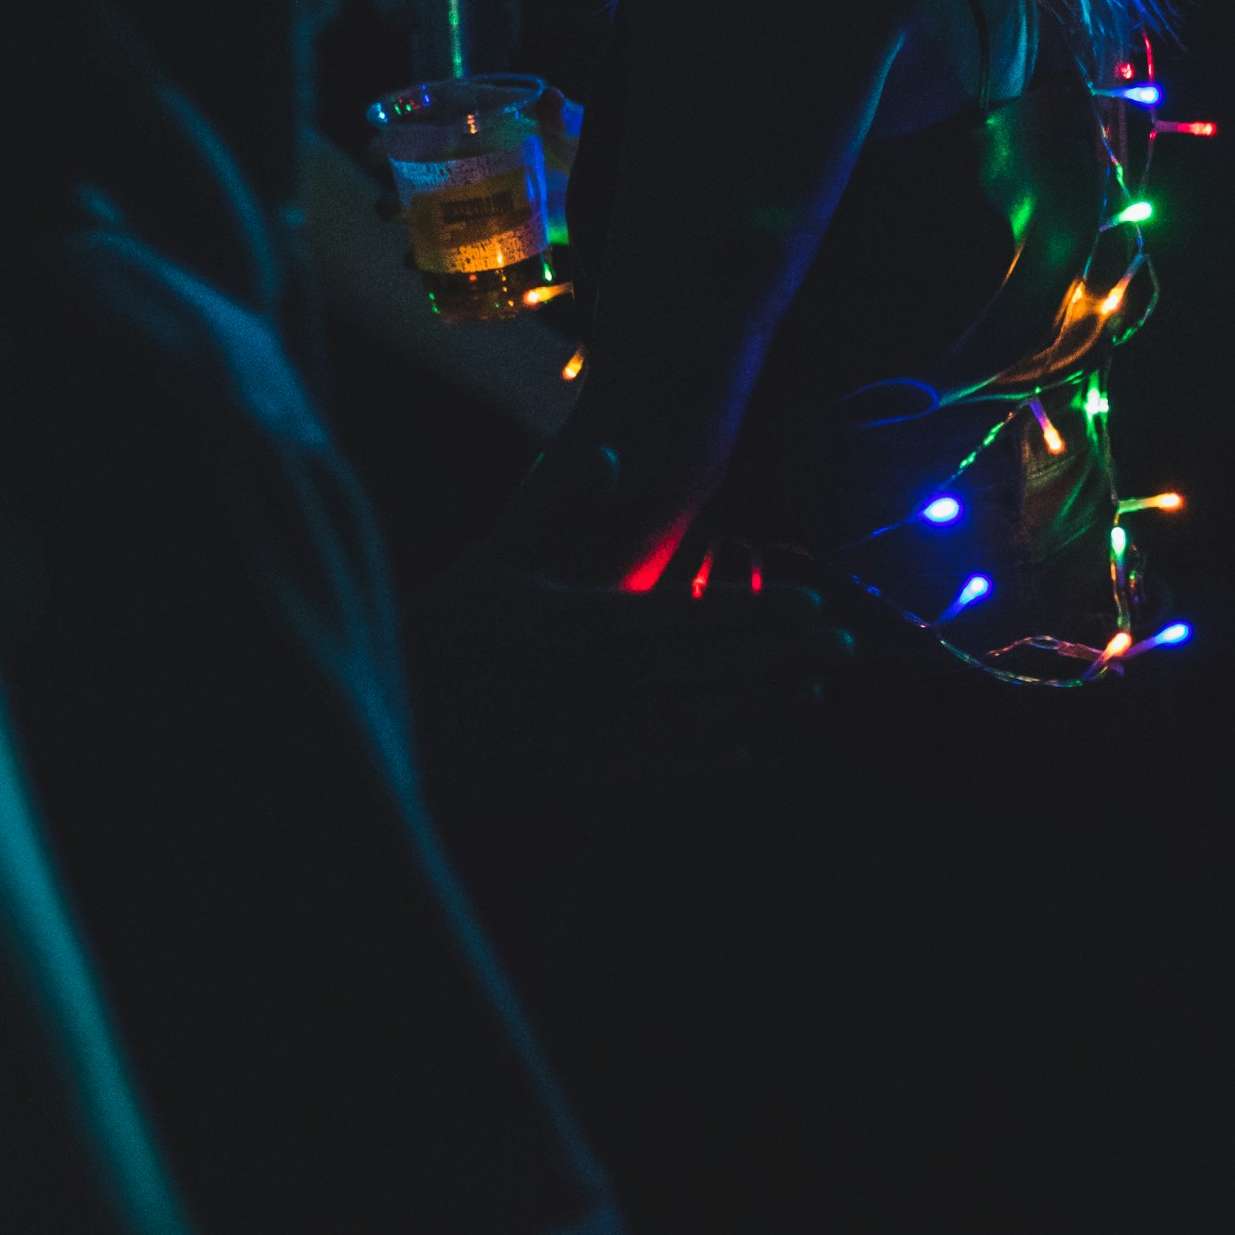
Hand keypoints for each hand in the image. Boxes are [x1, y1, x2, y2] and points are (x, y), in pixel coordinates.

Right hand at [409, 448, 854, 763]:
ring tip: (812, 698)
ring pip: (699, 724)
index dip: (764, 615)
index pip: (699, 619)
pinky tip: (741, 754)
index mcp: (591, 627)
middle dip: (786, 660)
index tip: (819, 609)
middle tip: (849, 650)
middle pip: (717, 673)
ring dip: (762, 709)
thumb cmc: (434, 637)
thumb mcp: (495, 560)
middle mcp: (607, 688)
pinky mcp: (576, 782)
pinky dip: (703, 762)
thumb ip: (558, 509)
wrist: (385, 727)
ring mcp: (596, 740)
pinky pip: (655, 772)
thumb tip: (608, 453)